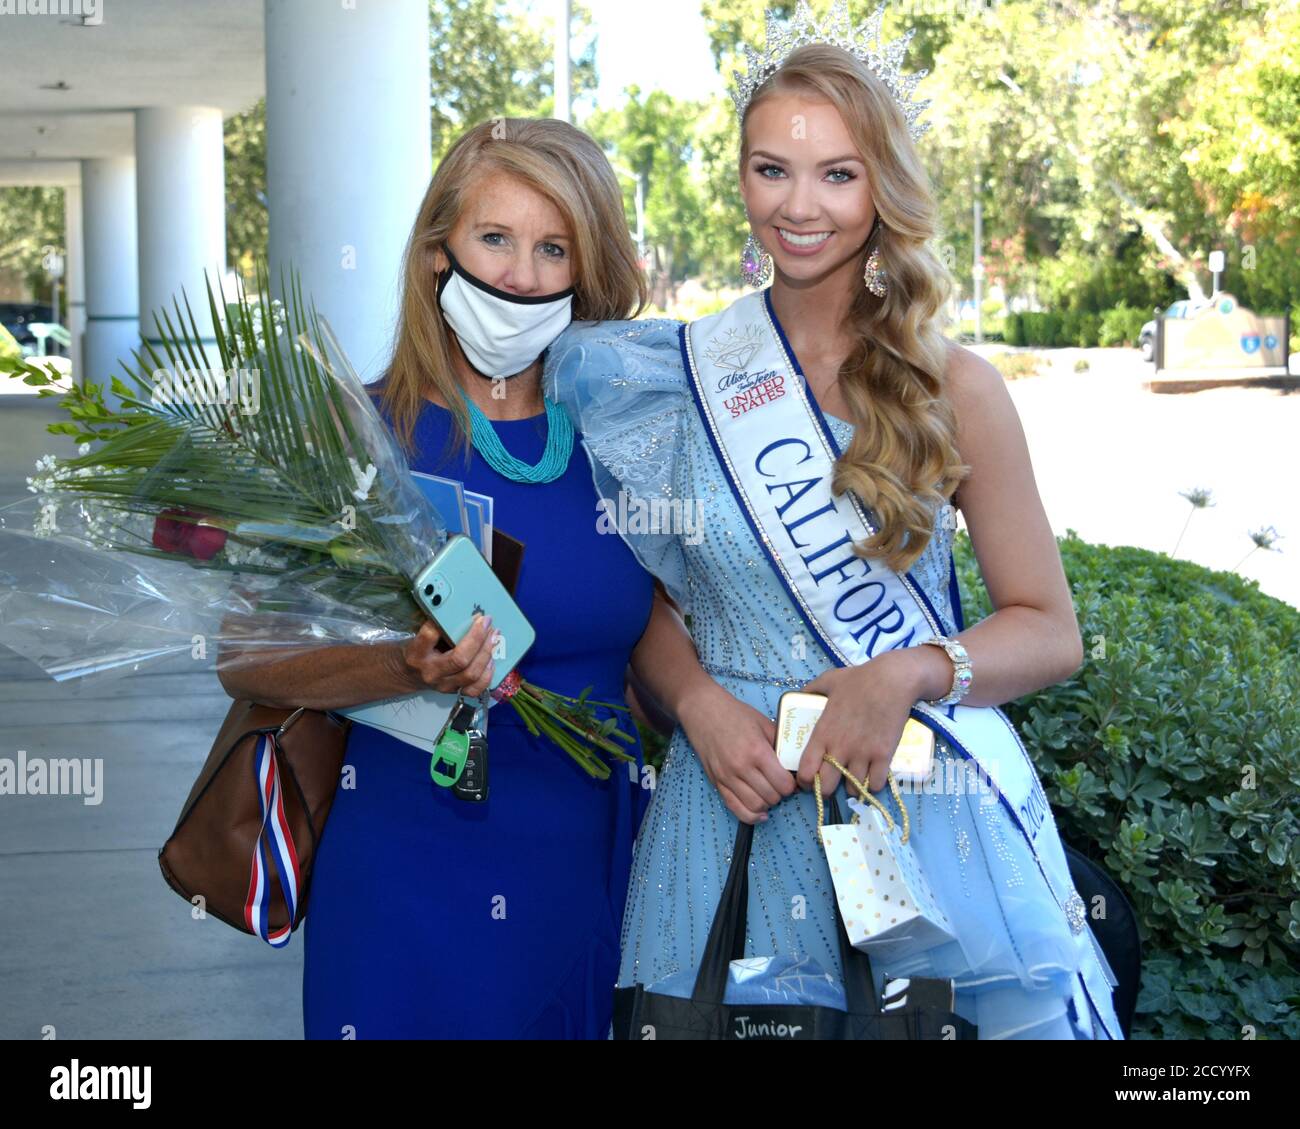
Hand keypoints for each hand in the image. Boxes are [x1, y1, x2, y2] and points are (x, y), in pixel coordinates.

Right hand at [392, 613, 498, 696]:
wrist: (408, 675)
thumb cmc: (418, 650)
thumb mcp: (420, 636)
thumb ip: (438, 628)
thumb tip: (467, 616)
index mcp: (418, 653)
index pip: (430, 636)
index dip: (447, 623)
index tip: (458, 613)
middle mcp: (431, 671)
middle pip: (459, 659)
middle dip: (478, 638)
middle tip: (487, 622)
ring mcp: (443, 685)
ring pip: (471, 674)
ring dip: (487, 653)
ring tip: (494, 637)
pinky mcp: (453, 691)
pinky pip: (475, 689)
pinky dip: (487, 674)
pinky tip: (491, 659)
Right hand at [679, 681, 795, 824]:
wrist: (703, 711)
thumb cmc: (735, 714)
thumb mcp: (764, 723)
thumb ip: (780, 744)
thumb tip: (795, 763)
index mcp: (757, 751)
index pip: (783, 784)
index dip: (792, 784)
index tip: (791, 779)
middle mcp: (741, 767)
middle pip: (771, 797)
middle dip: (781, 794)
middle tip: (781, 785)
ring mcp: (727, 777)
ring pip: (755, 806)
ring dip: (767, 804)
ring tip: (769, 792)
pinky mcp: (716, 783)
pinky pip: (735, 808)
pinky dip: (750, 816)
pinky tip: (760, 812)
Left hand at [796, 650, 924, 799]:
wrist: (892, 680)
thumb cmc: (859, 679)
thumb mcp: (828, 680)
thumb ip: (812, 690)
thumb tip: (801, 694)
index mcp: (822, 733)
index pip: (805, 771)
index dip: (804, 780)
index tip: (809, 778)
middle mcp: (840, 748)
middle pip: (827, 787)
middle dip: (827, 789)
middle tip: (832, 781)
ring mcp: (863, 754)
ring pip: (853, 789)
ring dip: (852, 786)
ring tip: (854, 776)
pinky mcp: (884, 756)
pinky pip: (875, 784)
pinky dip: (872, 783)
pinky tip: (872, 774)